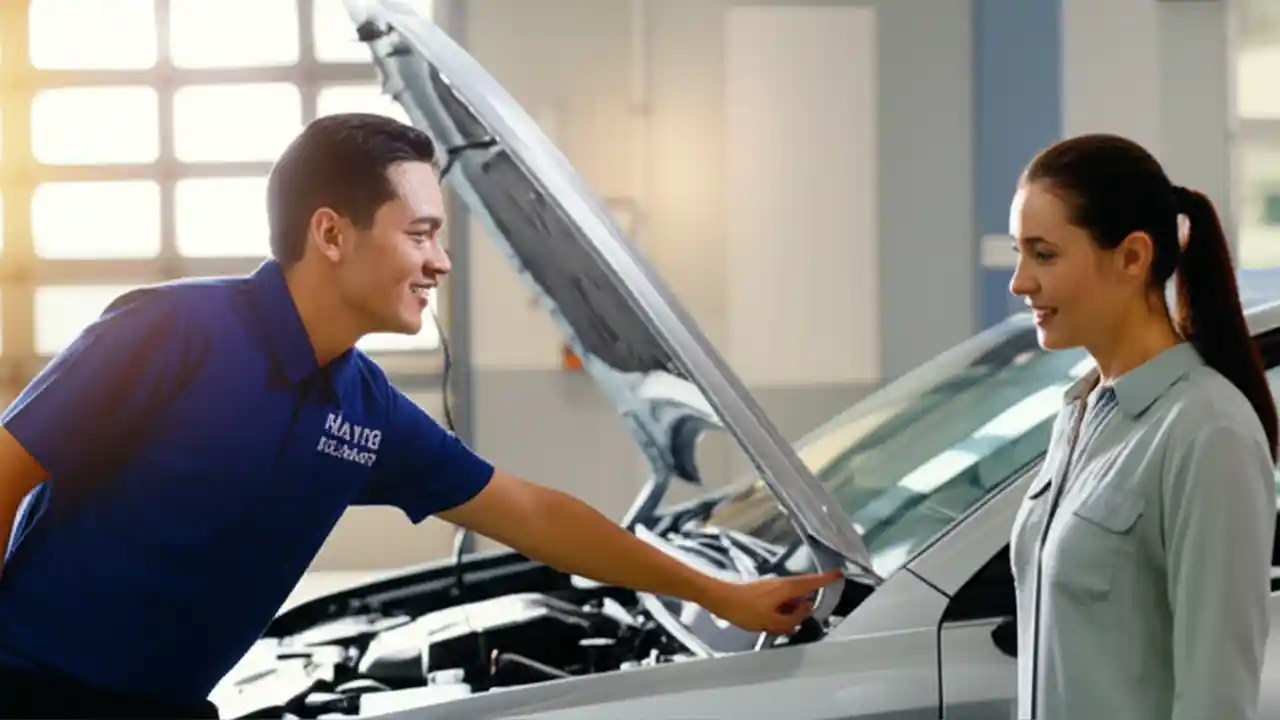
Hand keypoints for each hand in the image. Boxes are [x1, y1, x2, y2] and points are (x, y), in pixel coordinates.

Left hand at [700, 570, 843, 634]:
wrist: (720, 598)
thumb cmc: (743, 607)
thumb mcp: (771, 620)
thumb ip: (792, 618)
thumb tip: (804, 612)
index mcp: (786, 588)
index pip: (812, 582)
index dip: (827, 579)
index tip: (839, 575)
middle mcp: (781, 584)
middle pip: (802, 594)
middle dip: (802, 609)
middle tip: (795, 622)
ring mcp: (772, 587)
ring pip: (789, 601)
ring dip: (788, 613)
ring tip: (774, 625)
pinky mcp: (764, 592)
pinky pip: (779, 603)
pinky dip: (778, 613)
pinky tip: (768, 623)